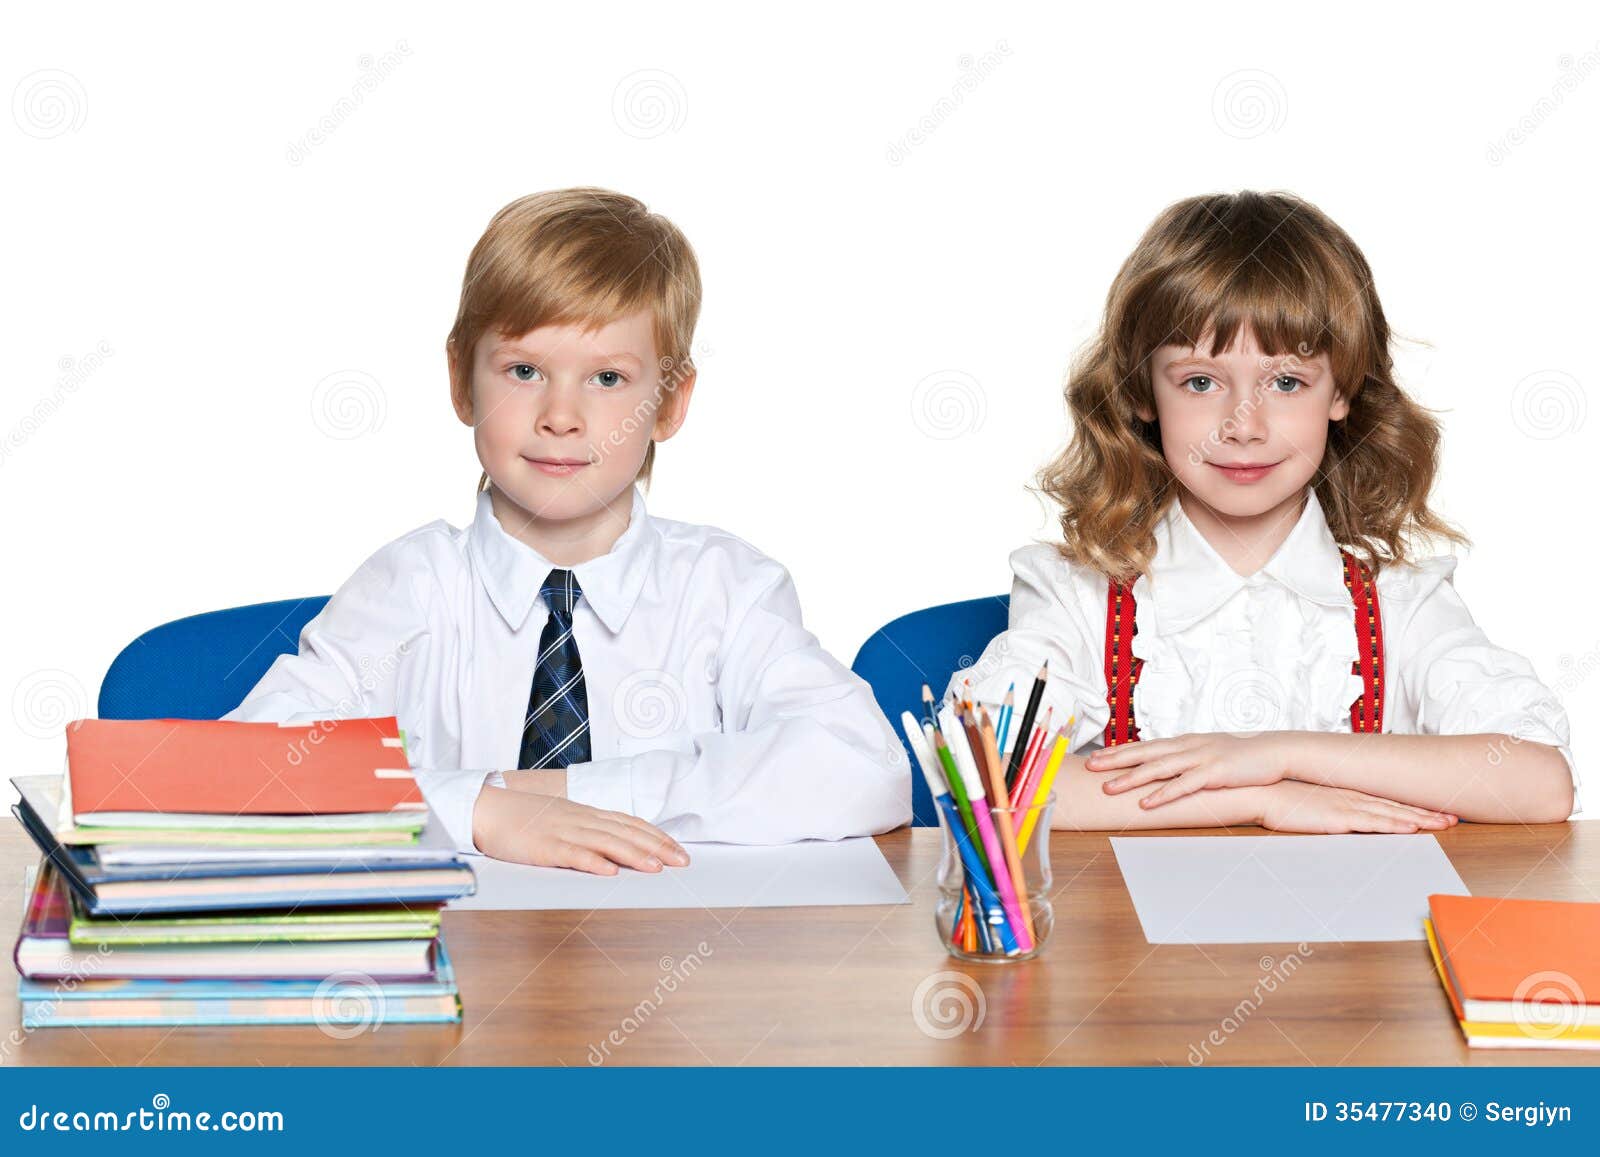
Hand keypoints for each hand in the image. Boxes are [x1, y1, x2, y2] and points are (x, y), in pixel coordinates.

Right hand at [471, 785, 690, 873]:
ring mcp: (564, 832)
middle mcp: (582, 820)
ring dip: (633, 854)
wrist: (488, 810)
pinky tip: (609, 872)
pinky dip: (592, 862)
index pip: (631, 824)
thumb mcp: (565, 819)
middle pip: (626, 832)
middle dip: (657, 847)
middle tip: (683, 862)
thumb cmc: (527, 819)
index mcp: (588, 814)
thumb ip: (591, 829)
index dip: (657, 836)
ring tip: (656, 868)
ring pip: (605, 842)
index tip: (680, 851)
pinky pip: (572, 854)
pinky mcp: (544, 847)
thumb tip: (619, 845)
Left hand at [1086, 732, 1288, 807]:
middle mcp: (1187, 746)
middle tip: (1088, 767)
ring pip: (1158, 768)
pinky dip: (1163, 794)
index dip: (1118, 752)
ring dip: (1131, 779)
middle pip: (1144, 753)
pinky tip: (1145, 803)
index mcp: (1184, 742)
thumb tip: (1166, 767)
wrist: (1274, 752)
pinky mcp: (1215, 772)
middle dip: (1114, 761)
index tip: (1095, 758)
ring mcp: (1200, 758)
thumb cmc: (1240, 756)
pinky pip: (1184, 785)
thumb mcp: (1208, 753)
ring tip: (1108, 788)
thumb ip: (1187, 759)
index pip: (1145, 746)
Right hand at [1256, 781, 1457, 833]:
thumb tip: (1343, 816)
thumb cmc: (1283, 799)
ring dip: (1420, 818)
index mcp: (1348, 794)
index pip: (1388, 801)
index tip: (1436, 810)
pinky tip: (1412, 827)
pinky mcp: (1339, 818)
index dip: (1414, 806)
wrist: (1264, 793)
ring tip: (1444, 823)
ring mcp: (1348, 806)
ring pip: (1392, 814)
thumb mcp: (1314, 802)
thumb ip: (1332, 806)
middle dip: (1427, 812)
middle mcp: (1353, 798)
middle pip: (1397, 806)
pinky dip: (1396, 824)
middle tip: (1453, 817)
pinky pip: (1374, 823)